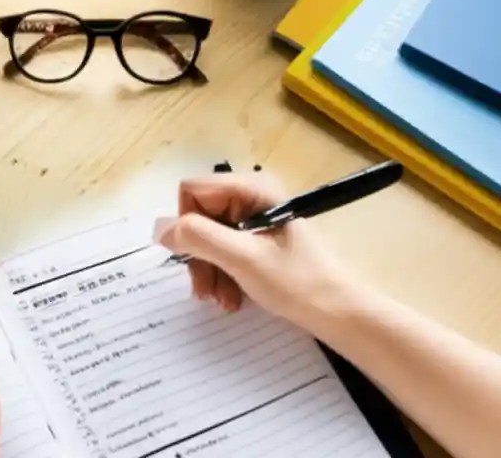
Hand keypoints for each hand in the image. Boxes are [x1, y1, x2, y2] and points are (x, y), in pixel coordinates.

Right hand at [156, 172, 361, 323]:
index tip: (194, 256)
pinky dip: (223, 272)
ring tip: (220, 300)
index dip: (186, 224)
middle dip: (198, 254)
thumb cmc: (297, 282)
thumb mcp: (242, 259)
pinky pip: (226, 248)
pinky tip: (231, 297)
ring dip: (209, 269)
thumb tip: (159, 229)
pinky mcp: (260, 238)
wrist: (342, 313)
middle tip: (204, 290)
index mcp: (253, 189)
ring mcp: (256, 217)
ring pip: (210, 236)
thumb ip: (198, 237)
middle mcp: (252, 196)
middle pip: (200, 216)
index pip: (193, 191)